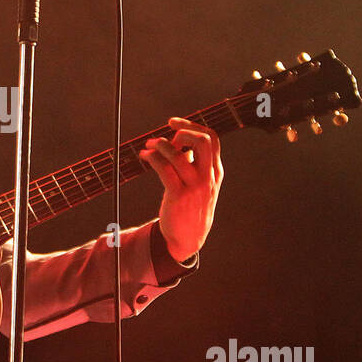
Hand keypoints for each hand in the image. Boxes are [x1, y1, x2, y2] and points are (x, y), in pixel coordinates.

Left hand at [139, 117, 222, 262]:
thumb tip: (178, 144)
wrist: (188, 238)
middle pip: (202, 141)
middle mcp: (208, 177)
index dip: (192, 125)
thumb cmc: (191, 207)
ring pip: (178, 155)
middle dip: (183, 130)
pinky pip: (164, 169)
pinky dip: (153, 158)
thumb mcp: (200, 184)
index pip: (212, 138)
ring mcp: (194, 186)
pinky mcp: (178, 195)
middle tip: (168, 134)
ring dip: (161, 145)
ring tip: (150, 146)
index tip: (174, 123)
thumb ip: (194, 164)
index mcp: (215, 172)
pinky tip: (145, 156)